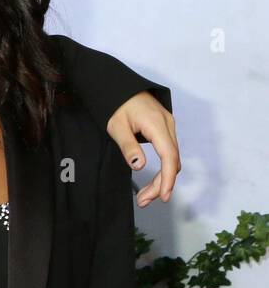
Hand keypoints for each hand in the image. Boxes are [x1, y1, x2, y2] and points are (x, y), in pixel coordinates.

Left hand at [105, 91, 179, 207]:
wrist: (118, 86)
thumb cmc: (115, 104)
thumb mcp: (116, 126)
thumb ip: (128, 146)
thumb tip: (139, 166)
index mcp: (157, 124)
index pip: (169, 156)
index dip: (167, 178)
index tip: (163, 196)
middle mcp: (168, 125)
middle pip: (172, 161)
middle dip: (160, 184)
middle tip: (144, 201)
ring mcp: (168, 126)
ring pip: (171, 158)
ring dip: (161, 178)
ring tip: (145, 196)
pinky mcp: (164, 129)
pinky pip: (168, 152)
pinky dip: (162, 168)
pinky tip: (153, 180)